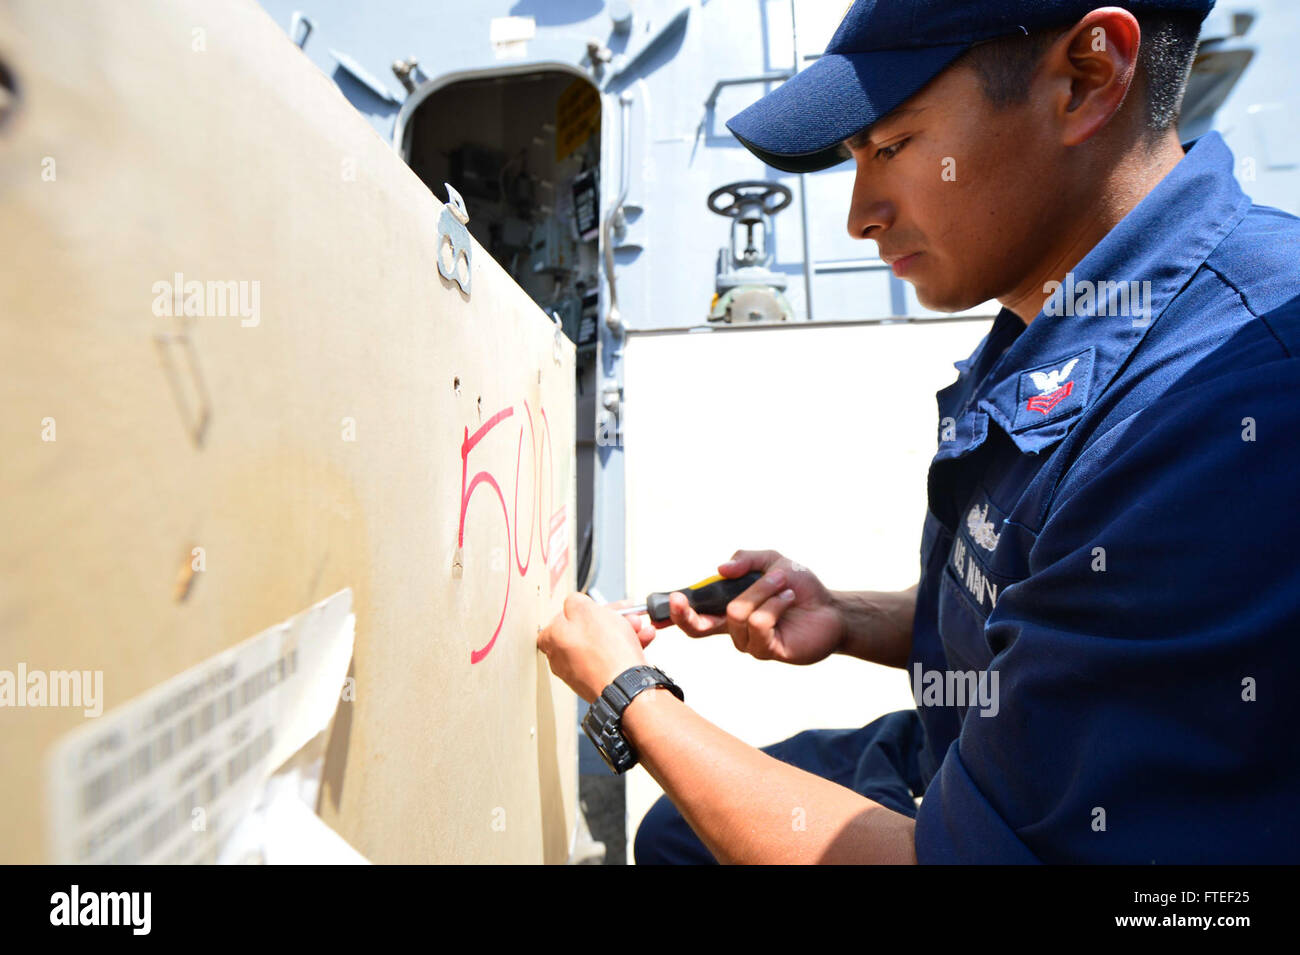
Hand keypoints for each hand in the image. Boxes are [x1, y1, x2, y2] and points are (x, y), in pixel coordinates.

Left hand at [537, 592, 656, 702]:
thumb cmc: (605, 652)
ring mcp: (580, 671)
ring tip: (639, 629)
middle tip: (627, 616)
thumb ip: (575, 601)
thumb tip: (574, 603)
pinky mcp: (599, 680)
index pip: (564, 616)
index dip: (587, 608)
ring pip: (604, 643)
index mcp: (552, 638)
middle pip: (588, 629)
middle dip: (612, 619)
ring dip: (624, 632)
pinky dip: (627, 649)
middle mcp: (562, 657)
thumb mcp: (587, 609)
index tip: (602, 606)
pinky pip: (612, 659)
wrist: (626, 686)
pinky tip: (642, 641)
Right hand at [660, 550, 842, 665]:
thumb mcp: (771, 561)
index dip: (675, 613)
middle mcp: (735, 629)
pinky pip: (759, 623)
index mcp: (729, 609)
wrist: (831, 608)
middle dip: (685, 613)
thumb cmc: (800, 587)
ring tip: (784, 585)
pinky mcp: (768, 651)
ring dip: (762, 591)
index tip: (661, 601)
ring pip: (738, 613)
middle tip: (679, 599)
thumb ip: (745, 560)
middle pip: (698, 627)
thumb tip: (720, 569)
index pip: (695, 615)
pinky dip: (774, 604)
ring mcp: (750, 643)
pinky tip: (788, 599)